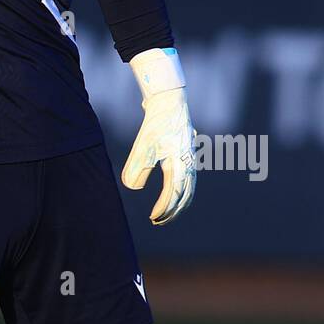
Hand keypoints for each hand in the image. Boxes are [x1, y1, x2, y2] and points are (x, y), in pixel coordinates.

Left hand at [121, 48, 196, 225]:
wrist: (169, 102)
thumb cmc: (157, 123)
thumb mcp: (144, 145)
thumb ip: (138, 167)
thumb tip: (133, 187)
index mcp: (181, 164)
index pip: (174, 194)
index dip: (164, 208)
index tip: (153, 218)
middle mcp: (189, 165)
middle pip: (185, 196)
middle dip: (173, 211)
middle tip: (158, 221)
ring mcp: (190, 160)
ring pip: (189, 189)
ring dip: (178, 203)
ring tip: (165, 213)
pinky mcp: (186, 154)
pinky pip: (188, 180)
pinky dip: (182, 191)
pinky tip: (173, 194)